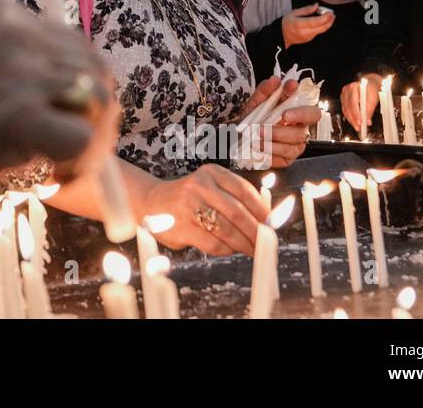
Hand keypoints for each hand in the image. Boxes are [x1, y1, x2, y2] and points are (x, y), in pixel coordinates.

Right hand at [141, 164, 268, 255]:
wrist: (150, 201)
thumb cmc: (188, 197)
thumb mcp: (210, 186)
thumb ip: (235, 196)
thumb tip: (268, 215)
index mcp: (211, 173)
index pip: (244, 191)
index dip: (262, 210)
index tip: (272, 224)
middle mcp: (199, 185)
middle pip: (238, 213)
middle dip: (256, 232)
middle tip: (265, 242)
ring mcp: (189, 206)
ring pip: (227, 230)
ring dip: (244, 244)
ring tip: (252, 250)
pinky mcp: (182, 227)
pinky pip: (212, 243)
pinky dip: (226, 249)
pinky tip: (229, 249)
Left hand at [235, 75, 318, 166]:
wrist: (239, 138)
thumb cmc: (253, 119)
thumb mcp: (255, 102)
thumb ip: (265, 90)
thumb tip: (275, 80)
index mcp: (297, 114)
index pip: (312, 111)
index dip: (302, 110)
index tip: (286, 109)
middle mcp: (300, 129)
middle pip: (304, 130)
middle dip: (290, 122)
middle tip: (275, 121)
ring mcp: (296, 145)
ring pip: (294, 142)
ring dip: (274, 137)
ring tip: (257, 134)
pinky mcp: (287, 159)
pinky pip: (283, 156)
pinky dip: (270, 151)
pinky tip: (259, 146)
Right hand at [281, 4, 334, 47]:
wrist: (283, 35)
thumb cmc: (288, 22)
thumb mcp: (294, 13)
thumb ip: (306, 9)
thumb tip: (316, 5)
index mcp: (299, 24)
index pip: (315, 22)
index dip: (324, 18)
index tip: (330, 13)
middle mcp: (304, 32)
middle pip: (321, 27)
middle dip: (330, 21)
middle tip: (332, 14)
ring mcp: (308, 37)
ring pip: (322, 30)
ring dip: (328, 23)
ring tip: (330, 17)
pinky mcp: (310, 39)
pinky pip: (318, 32)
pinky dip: (323, 26)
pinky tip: (323, 21)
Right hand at [340, 74, 383, 132]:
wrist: (370, 83)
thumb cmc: (373, 89)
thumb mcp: (374, 99)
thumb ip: (370, 110)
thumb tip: (367, 121)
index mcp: (354, 87)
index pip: (353, 103)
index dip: (356, 114)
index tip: (361, 122)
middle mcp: (346, 90)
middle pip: (348, 108)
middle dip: (353, 119)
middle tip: (359, 127)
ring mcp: (344, 93)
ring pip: (345, 110)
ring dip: (351, 119)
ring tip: (357, 126)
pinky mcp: (343, 98)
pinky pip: (345, 109)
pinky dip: (349, 116)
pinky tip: (354, 121)